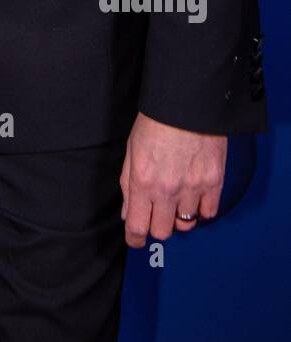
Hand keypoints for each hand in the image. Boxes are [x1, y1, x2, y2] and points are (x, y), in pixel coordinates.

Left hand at [119, 112, 226, 247]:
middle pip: (161, 232)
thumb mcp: (132, 150)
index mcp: (142, 181)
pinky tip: (195, 198)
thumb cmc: (156, 121)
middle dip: (156, 227)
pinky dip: (202, 210)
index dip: (134, 239)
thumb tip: (128, 211)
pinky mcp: (213, 182)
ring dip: (179, 217)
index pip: (136, 227)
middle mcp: (166, 190)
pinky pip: (209, 213)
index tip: (135, 240)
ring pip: (186, 225)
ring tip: (177, 201)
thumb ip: (127, 183)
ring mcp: (192, 188)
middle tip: (157, 215)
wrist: (187, 102)